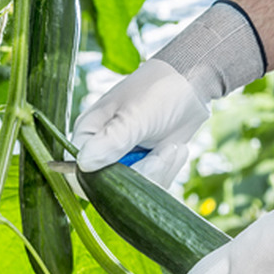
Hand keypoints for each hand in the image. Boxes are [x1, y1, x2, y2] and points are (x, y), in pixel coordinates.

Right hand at [72, 59, 209, 187]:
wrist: (192, 84)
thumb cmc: (160, 91)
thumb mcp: (136, 115)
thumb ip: (111, 140)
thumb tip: (82, 164)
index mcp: (88, 135)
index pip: (82, 173)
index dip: (108, 179)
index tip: (140, 164)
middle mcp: (100, 150)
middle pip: (111, 186)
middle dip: (144, 173)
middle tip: (168, 151)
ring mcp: (122, 160)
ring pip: (133, 189)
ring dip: (160, 171)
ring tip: (174, 147)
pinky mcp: (142, 166)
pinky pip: (149, 185)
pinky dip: (167, 170)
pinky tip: (176, 148)